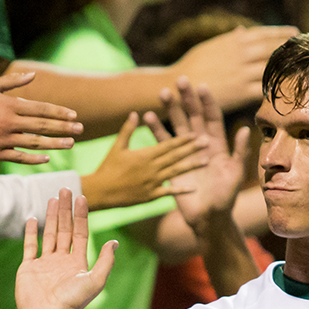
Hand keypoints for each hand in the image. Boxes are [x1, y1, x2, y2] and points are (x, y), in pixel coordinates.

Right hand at [0, 72, 82, 164]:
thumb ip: (13, 81)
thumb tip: (33, 75)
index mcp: (9, 105)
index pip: (41, 109)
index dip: (59, 113)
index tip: (74, 116)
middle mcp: (9, 123)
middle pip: (42, 126)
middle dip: (64, 128)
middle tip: (81, 129)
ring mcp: (4, 140)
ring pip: (35, 143)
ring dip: (55, 143)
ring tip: (71, 144)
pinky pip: (19, 157)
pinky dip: (34, 158)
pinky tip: (47, 158)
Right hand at [15, 189, 116, 308]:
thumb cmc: (72, 302)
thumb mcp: (95, 280)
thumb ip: (105, 260)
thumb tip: (114, 242)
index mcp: (77, 262)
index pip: (80, 233)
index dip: (81, 215)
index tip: (81, 198)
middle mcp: (61, 261)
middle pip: (64, 229)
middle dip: (65, 210)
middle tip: (64, 190)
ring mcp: (44, 264)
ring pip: (49, 234)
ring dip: (51, 217)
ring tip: (52, 199)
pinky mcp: (28, 268)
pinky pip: (30, 247)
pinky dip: (31, 233)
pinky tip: (32, 219)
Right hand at [81, 112, 209, 210]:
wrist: (100, 192)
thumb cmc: (107, 168)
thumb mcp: (116, 147)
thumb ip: (127, 130)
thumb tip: (135, 112)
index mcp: (145, 155)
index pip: (167, 145)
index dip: (182, 139)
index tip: (195, 133)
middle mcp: (151, 168)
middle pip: (175, 156)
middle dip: (192, 149)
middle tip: (207, 142)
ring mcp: (152, 182)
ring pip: (175, 172)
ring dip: (191, 166)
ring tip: (206, 161)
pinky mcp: (150, 196)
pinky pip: (168, 192)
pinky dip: (180, 190)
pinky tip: (193, 187)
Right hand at [145, 78, 249, 231]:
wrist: (208, 218)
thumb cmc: (225, 198)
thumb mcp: (236, 174)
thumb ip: (240, 152)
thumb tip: (246, 128)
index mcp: (217, 145)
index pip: (212, 118)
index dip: (207, 103)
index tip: (201, 86)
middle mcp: (200, 145)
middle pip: (192, 117)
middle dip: (186, 99)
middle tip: (179, 81)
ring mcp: (184, 154)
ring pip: (176, 126)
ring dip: (169, 110)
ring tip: (161, 94)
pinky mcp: (171, 164)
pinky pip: (162, 145)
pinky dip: (155, 130)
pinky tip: (147, 117)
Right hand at [170, 26, 296, 110]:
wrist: (178, 86)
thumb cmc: (192, 67)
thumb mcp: (210, 47)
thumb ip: (228, 40)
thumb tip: (241, 31)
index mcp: (235, 42)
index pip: (264, 33)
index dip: (281, 32)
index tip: (294, 32)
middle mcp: (241, 55)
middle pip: (272, 49)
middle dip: (289, 48)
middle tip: (304, 48)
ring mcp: (243, 73)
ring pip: (272, 67)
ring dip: (287, 67)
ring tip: (300, 66)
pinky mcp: (241, 92)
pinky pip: (265, 87)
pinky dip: (276, 86)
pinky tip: (286, 86)